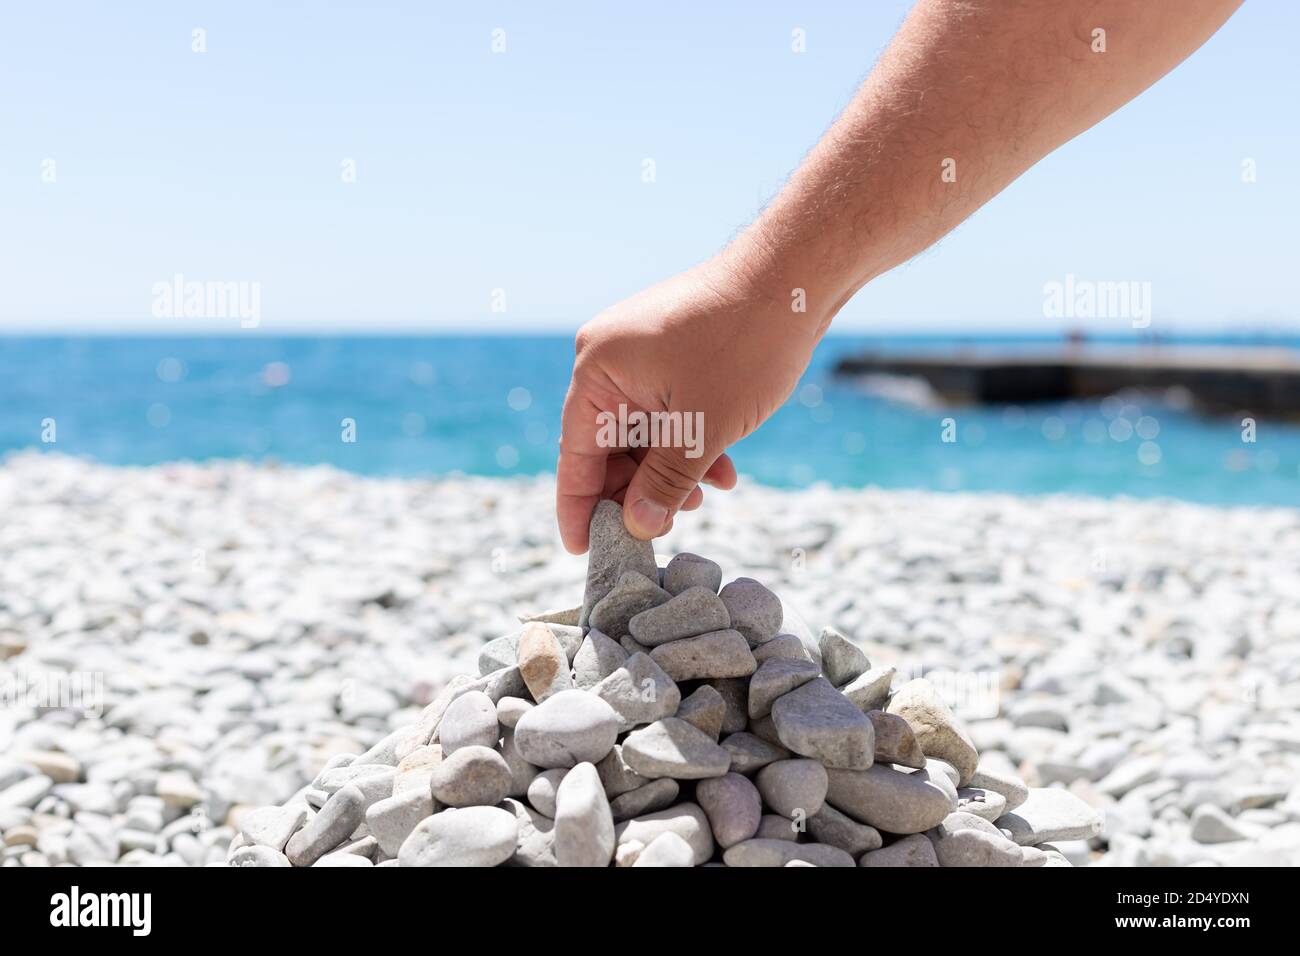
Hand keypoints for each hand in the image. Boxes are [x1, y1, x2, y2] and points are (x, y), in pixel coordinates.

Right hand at [556, 250, 825, 552]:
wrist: (796, 276)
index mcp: (597, 370)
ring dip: (671, 470)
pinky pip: (668, 411)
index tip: (581, 551)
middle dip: (639, 490)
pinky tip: (723, 469)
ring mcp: (641, 352)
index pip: (576, 454)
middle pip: (608, 446)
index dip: (579, 507)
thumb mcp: (702, 429)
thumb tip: (637, 526)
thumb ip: (664, 484)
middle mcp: (608, 359)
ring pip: (644, 432)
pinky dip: (689, 442)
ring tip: (707, 496)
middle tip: (668, 526)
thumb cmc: (744, 344)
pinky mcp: (673, 351)